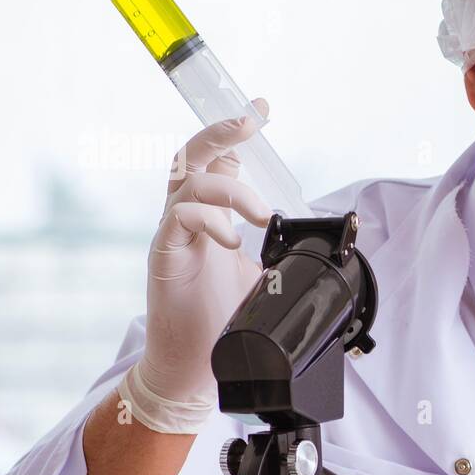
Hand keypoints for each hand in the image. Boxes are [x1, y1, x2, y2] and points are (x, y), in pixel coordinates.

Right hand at [117, 100, 273, 433]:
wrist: (192, 366)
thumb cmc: (221, 319)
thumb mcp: (260, 273)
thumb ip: (274, 246)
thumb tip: (310, 233)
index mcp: (209, 217)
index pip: (219, 162)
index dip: (236, 132)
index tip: (262, 108)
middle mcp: (185, 218)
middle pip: (192, 158)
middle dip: (221, 132)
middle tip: (250, 121)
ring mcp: (171, 235)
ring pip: (189, 183)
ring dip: (231, 190)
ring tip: (262, 216)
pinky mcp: (164, 256)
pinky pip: (180, 219)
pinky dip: (211, 221)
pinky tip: (234, 241)